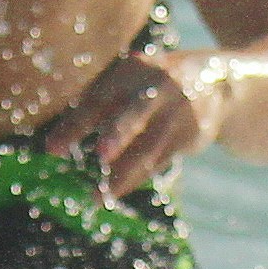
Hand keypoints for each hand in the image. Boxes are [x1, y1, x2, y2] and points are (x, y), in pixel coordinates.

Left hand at [35, 50, 207, 194]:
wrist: (215, 80)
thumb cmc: (149, 86)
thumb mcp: (126, 83)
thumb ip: (95, 105)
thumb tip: (53, 144)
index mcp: (131, 72)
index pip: (99, 100)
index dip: (75, 124)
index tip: (52, 150)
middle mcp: (157, 87)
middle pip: (135, 113)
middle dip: (119, 133)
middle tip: (101, 155)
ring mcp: (177, 112)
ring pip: (150, 147)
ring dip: (124, 174)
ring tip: (100, 196)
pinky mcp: (191, 134)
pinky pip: (159, 161)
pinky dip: (137, 178)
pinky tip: (117, 191)